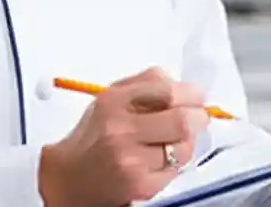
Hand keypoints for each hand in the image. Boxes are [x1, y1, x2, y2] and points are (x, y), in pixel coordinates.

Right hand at [39, 67, 209, 206]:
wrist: (71, 177)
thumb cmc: (94, 135)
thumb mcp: (110, 98)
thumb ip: (145, 84)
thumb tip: (183, 85)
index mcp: (113, 102)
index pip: (166, 91)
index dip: (190, 94)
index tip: (197, 96)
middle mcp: (121, 131)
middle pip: (181, 121)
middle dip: (198, 118)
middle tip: (199, 117)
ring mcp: (133, 161)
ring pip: (184, 148)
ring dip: (186, 142)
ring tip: (173, 140)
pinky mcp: (143, 186)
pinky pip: (176, 170)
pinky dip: (175, 163)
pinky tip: (159, 159)